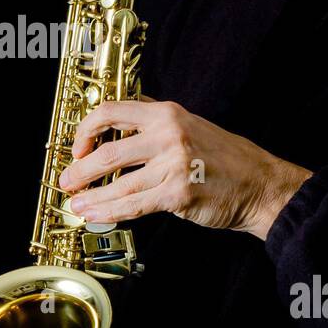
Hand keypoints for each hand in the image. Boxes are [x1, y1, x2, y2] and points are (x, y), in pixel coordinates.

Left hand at [56, 98, 311, 240]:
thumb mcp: (190, 124)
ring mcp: (174, 164)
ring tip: (76, 204)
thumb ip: (155, 121)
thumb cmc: (225, 158)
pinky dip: (110, 212)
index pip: (111, 112)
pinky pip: (134, 205)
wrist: (260, 184)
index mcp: (167, 113)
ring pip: (118, 183)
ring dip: (91, 197)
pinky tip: (96, 215)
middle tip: (67, 181)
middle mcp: (168, 134)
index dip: (86, 130)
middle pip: (109, 151)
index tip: (78, 147)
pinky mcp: (178, 193)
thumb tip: (118, 124)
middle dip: (80, 170)